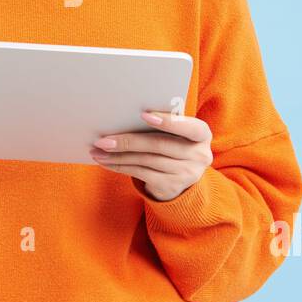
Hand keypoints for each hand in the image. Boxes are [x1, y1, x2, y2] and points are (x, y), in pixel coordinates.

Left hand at [88, 109, 213, 201]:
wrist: (182, 176)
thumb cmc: (174, 143)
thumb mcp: (177, 132)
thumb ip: (163, 123)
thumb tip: (124, 116)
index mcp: (202, 134)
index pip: (189, 127)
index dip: (168, 122)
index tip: (143, 114)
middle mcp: (199, 155)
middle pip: (160, 145)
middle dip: (129, 141)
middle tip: (104, 139)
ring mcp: (186, 174)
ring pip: (146, 161)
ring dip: (118, 155)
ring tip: (98, 150)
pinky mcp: (171, 186)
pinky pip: (141, 174)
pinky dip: (120, 166)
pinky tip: (105, 161)